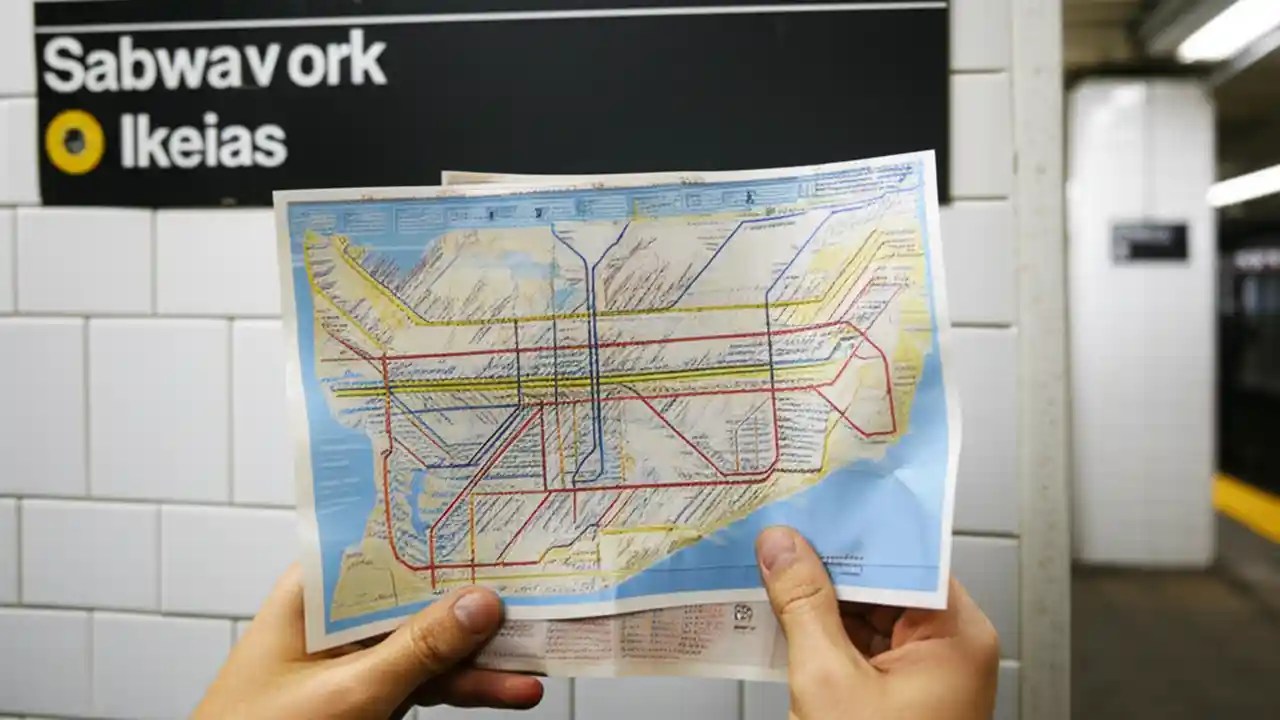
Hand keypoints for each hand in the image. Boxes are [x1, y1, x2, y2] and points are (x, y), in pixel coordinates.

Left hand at [194, 565, 543, 718]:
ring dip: (485, 655)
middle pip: (422, 594)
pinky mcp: (375, 692)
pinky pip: (432, 680)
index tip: (499, 522)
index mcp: (315, 591)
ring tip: (539, 661)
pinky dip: (469, 687)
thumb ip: (418, 648)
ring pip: (435, 642)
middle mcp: (339, 615)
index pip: (389, 544)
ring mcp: (360, 656)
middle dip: (479, 601)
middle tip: (540, 592)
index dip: (444, 533)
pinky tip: (510, 689)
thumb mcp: (349, 691)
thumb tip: (480, 603)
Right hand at [756, 527, 999, 719]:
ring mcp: (928, 674)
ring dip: (820, 600)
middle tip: (778, 537)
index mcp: (957, 635)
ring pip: (869, 614)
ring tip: (770, 572)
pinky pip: (863, 646)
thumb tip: (782, 546)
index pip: (905, 557)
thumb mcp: (827, 680)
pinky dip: (825, 635)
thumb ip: (802, 604)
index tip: (810, 507)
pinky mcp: (902, 694)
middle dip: (828, 564)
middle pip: (885, 583)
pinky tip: (784, 619)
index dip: (854, 530)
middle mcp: (952, 648)